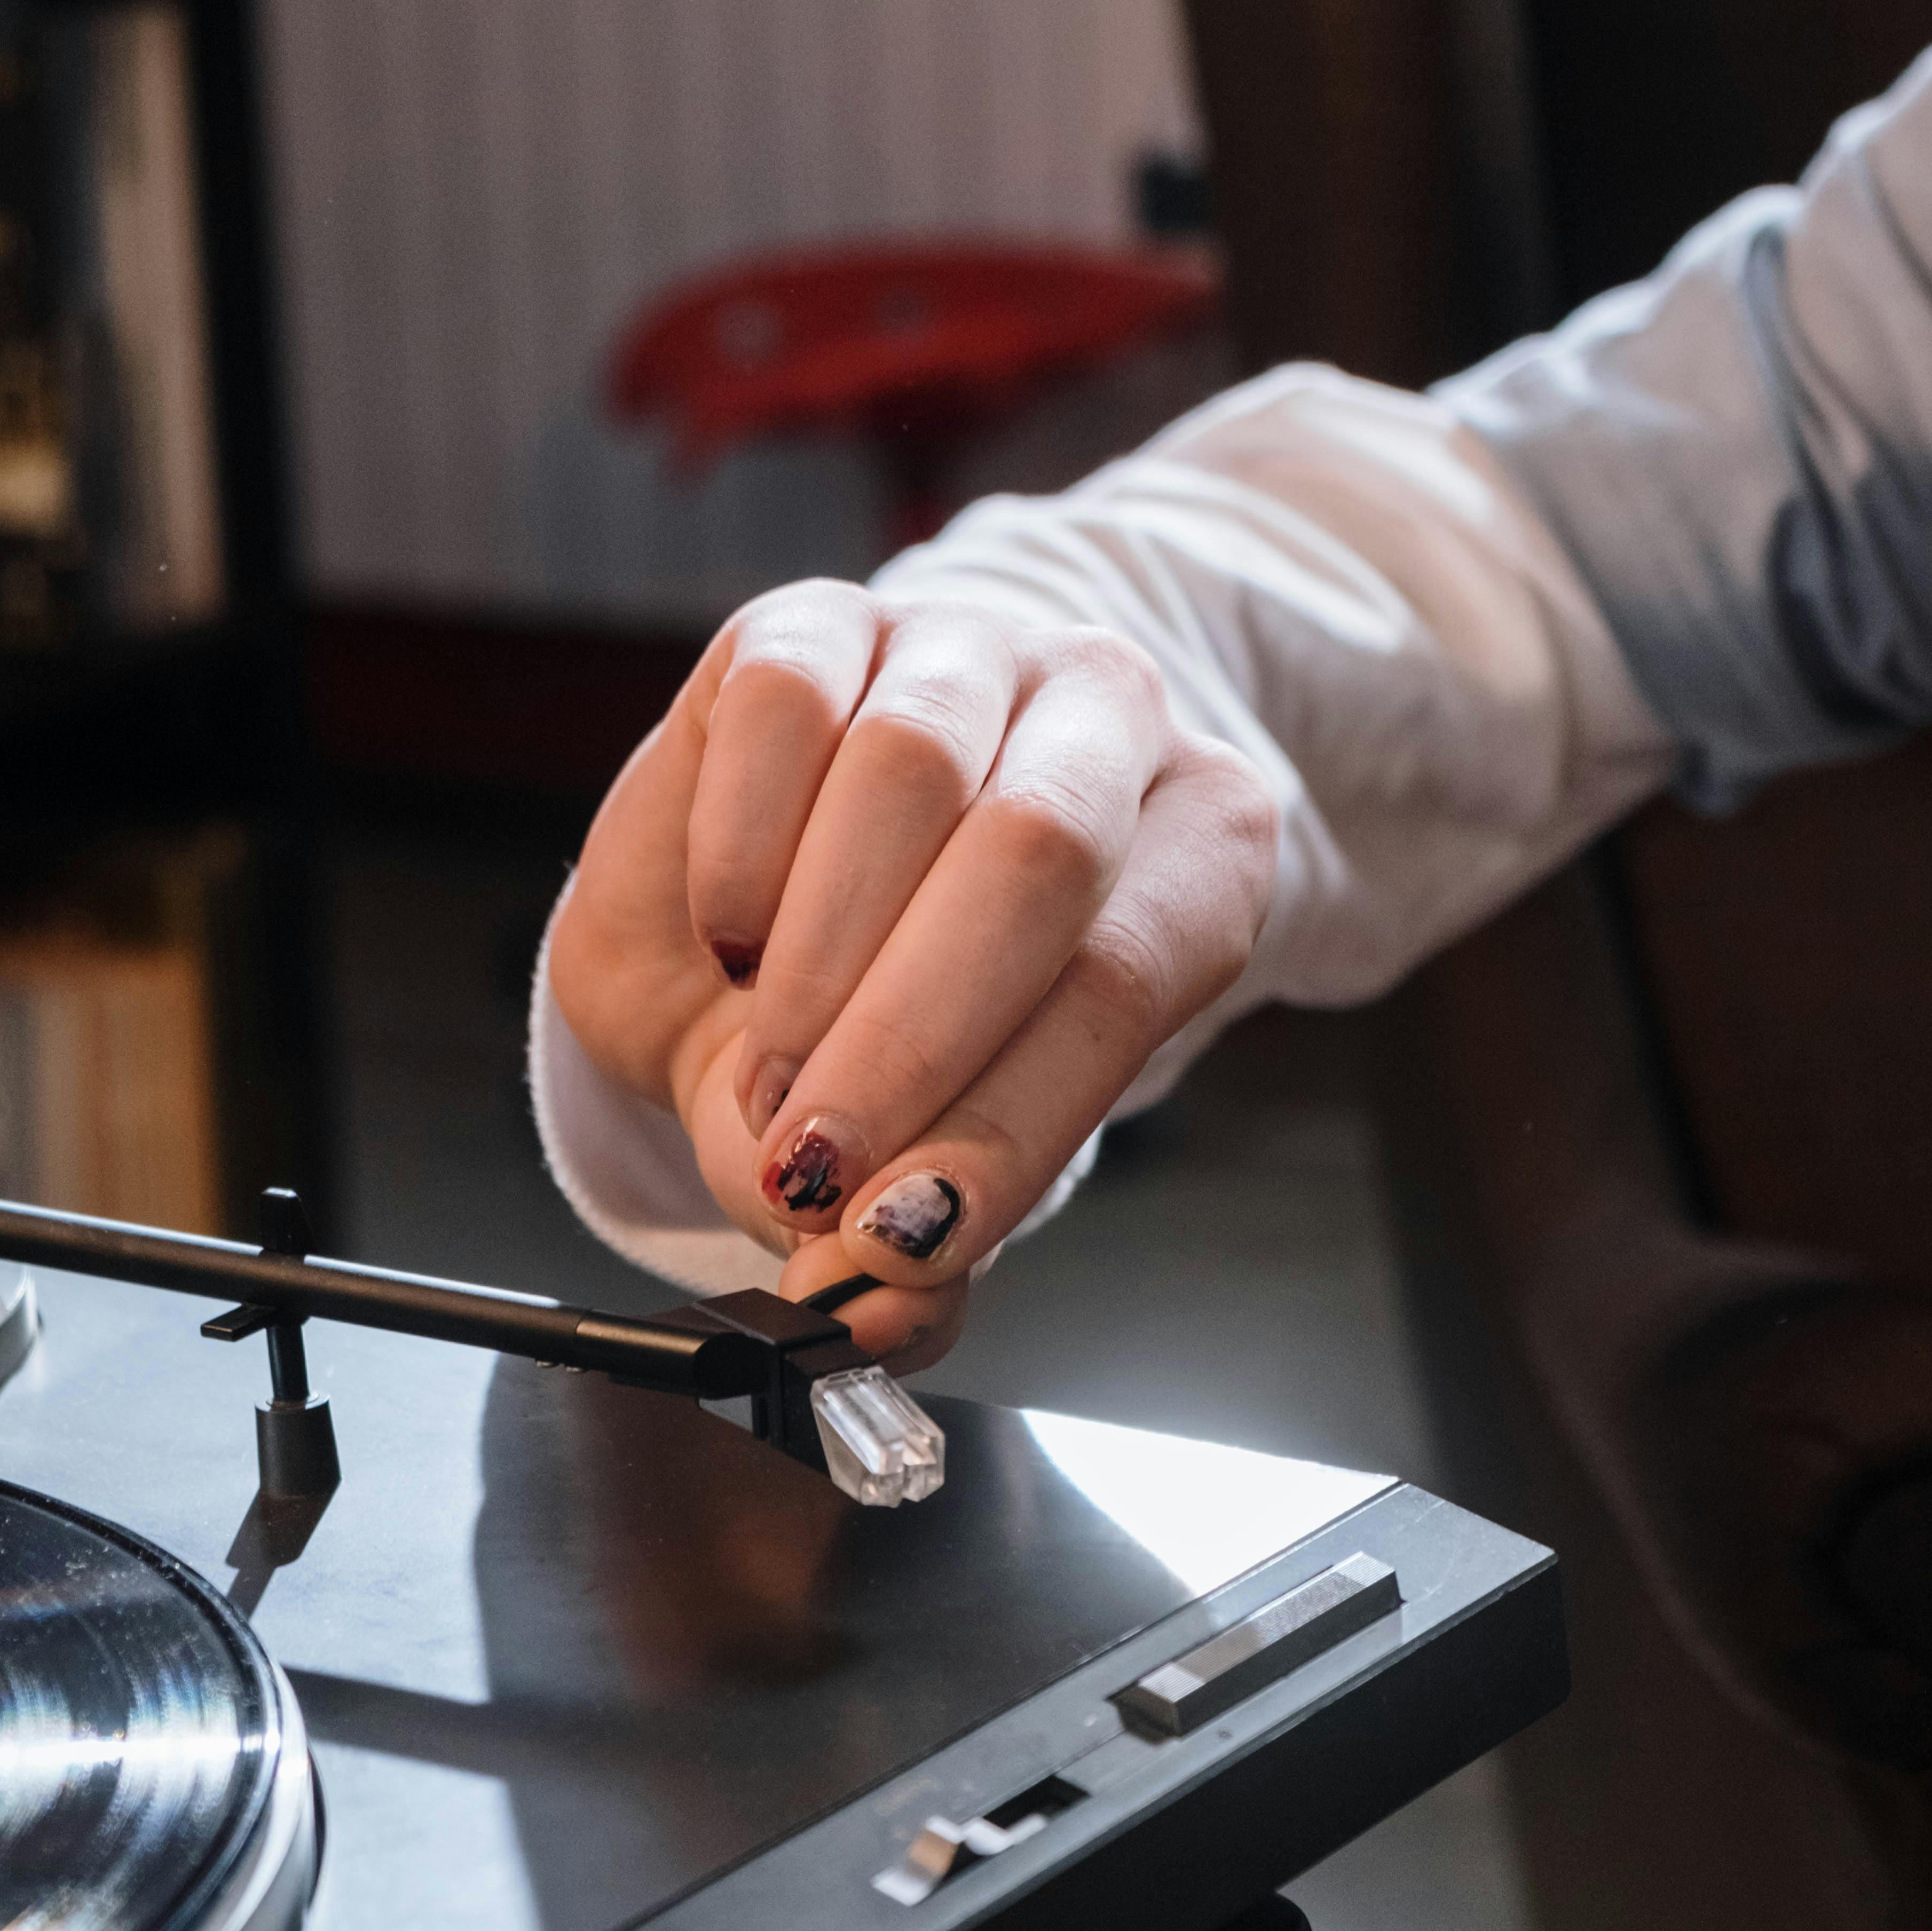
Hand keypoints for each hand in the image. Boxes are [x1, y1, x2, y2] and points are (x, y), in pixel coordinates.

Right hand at [550, 577, 1275, 1370]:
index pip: (1126, 980)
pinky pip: (787, 711)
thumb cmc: (883, 1041)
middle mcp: (1106, 720)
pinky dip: (741, 849)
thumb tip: (879, 1306)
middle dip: (910, 1041)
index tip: (904, 1235)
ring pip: (912, 774)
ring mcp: (964, 652)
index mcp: (1198, 846)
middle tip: (814, 1167)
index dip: (1011, 1122)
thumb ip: (923, 1248)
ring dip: (819, 962)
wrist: (759, 936)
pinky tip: (733, 933)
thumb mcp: (925, 1161)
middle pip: (1036, 857)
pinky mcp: (818, 624)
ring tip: (769, 1069)